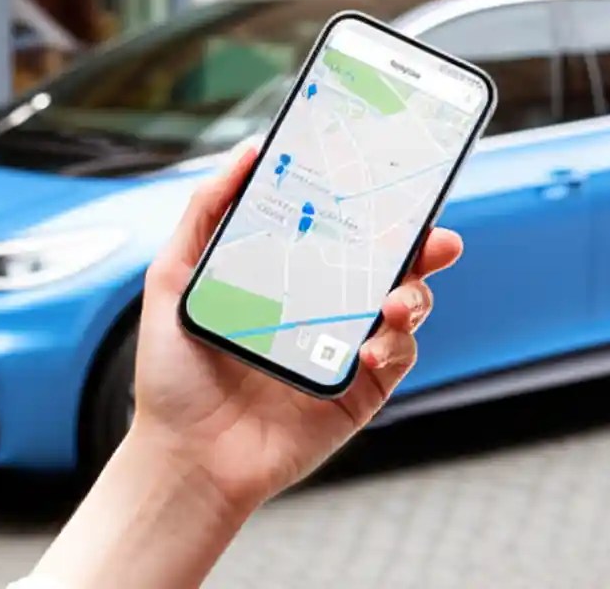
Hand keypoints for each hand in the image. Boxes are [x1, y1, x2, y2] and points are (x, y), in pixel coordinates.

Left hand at [132, 142, 462, 509]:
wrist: (186, 456)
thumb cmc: (174, 375)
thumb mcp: (174, 278)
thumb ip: (207, 211)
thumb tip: (248, 152)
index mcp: (290, 277)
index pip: (345, 232)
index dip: (376, 209)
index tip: (397, 186)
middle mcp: (324, 308)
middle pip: (390, 265)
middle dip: (423, 247)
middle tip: (436, 240)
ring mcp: (344, 348)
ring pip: (406, 307)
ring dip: (414, 296)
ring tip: (396, 302)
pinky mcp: (359, 390)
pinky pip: (398, 357)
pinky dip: (396, 345)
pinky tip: (371, 344)